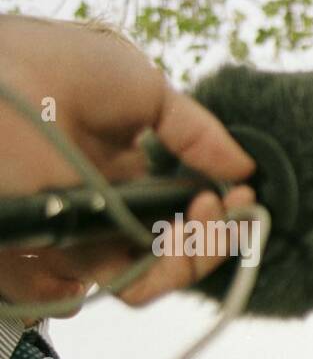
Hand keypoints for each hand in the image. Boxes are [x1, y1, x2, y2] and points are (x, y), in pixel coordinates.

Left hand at [0, 15, 255, 308]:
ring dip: (193, 258)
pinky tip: (165, 242)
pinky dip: (153, 278)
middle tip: (221, 210)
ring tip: (197, 221)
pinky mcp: (61, 255)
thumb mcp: (143, 90)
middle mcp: (104, 210)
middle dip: (214, 239)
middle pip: (173, 255)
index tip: (242, 195)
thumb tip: (243, 168)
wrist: (3, 78)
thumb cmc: (53, 68)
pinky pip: (112, 290)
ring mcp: (83, 235)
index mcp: (121, 174)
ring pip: (151, 279)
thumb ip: (197, 133)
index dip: (218, 213)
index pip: (179, 214)